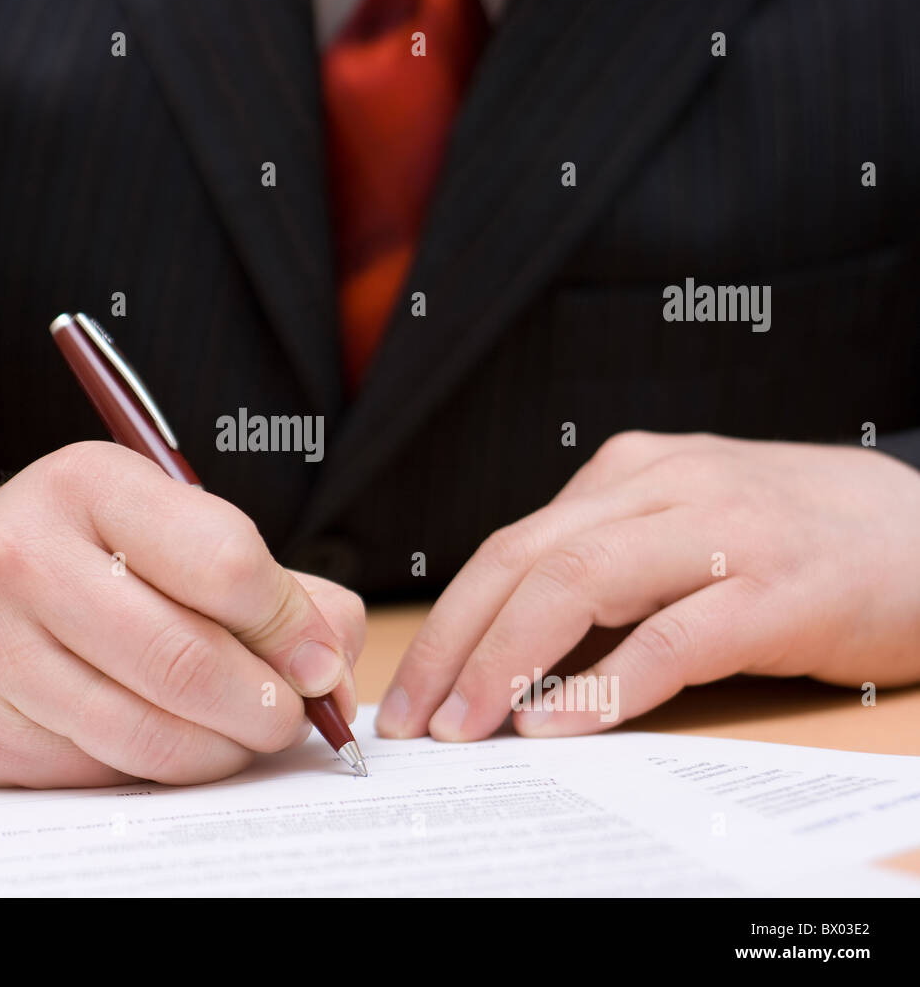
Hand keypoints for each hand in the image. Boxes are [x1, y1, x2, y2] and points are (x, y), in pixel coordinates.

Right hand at [0, 442, 362, 786]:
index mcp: (91, 484)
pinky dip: (154, 769)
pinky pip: (98, 769)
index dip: (292, 626)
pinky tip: (166, 742)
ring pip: (146, 733)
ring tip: (239, 735)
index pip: (226, 562)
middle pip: (188, 660)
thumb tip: (333, 661)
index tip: (318, 661)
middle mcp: (28, 556)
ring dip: (219, 751)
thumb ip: (268, 584)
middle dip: (265, 707)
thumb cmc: (72, 556)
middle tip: (290, 718)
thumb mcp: (159, 525)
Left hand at [377, 431, 919, 740]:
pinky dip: (608, 683)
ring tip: (467, 727)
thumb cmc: (792, 543)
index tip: (411, 691)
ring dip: (508, 662)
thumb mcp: (684, 534)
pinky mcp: (780, 590)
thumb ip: (606, 574)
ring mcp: (723, 532)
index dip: (448, 623)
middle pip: (524, 561)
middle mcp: (665, 487)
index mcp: (631, 475)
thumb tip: (507, 658)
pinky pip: (674, 636)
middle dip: (454, 645)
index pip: (511, 548)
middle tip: (415, 721)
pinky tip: (559, 722)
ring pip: (579, 583)